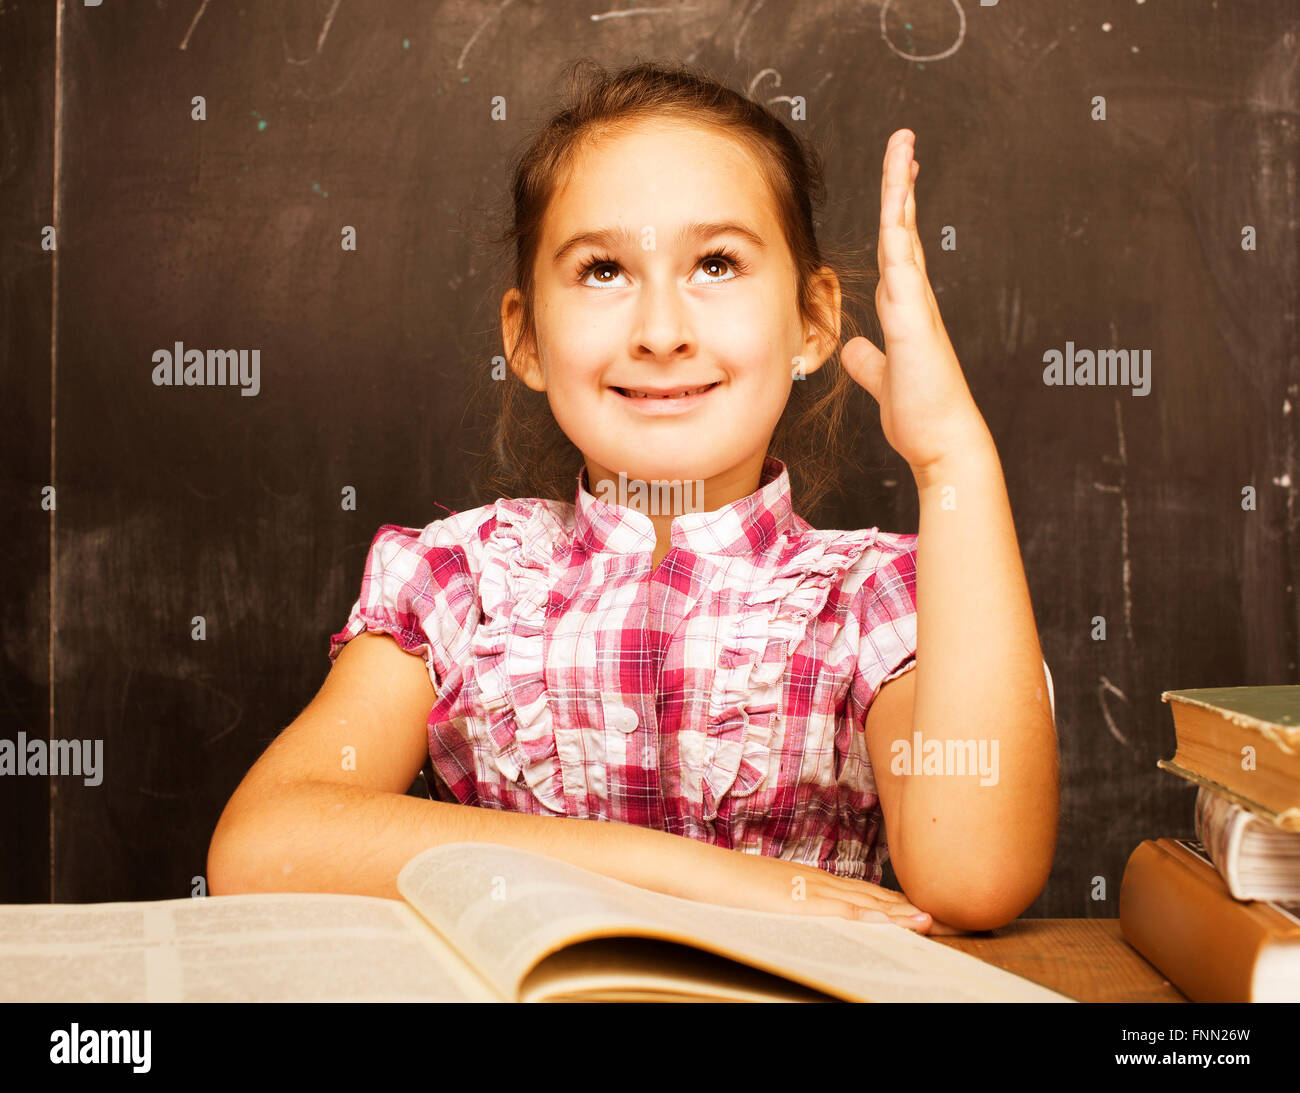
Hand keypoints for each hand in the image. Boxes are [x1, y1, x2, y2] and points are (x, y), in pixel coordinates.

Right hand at [692, 844, 968, 934]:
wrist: (693, 871)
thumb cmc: (718, 885)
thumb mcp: (757, 892)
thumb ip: (780, 899)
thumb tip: (790, 911)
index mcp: (804, 879)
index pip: (856, 890)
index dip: (888, 900)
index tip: (914, 908)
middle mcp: (812, 882)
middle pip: (867, 894)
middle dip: (902, 906)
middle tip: (935, 916)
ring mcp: (806, 891)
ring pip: (863, 903)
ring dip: (897, 913)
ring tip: (928, 921)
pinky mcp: (797, 905)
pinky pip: (843, 914)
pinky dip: (872, 918)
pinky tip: (894, 924)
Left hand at [840, 129, 989, 476]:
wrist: (941, 443)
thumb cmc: (919, 415)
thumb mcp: (882, 380)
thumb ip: (869, 361)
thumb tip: (856, 348)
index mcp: (904, 309)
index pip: (897, 248)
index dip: (896, 211)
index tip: (899, 177)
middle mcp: (913, 300)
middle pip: (904, 228)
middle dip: (903, 183)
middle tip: (905, 141)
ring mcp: (917, 307)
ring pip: (904, 235)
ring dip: (902, 191)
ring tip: (904, 149)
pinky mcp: (915, 323)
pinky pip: (903, 269)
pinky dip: (899, 235)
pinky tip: (895, 207)